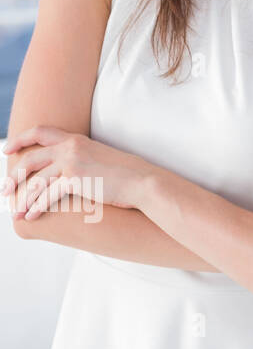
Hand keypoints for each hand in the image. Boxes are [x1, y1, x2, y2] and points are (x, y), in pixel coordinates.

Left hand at [2, 125, 146, 219]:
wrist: (142, 181)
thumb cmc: (126, 174)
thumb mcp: (101, 158)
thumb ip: (82, 158)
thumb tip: (68, 172)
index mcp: (76, 140)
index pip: (41, 132)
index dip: (20, 139)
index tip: (7, 150)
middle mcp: (71, 147)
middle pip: (30, 159)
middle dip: (14, 177)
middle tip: (5, 191)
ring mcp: (71, 162)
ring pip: (36, 181)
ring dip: (24, 199)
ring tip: (18, 213)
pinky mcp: (74, 179)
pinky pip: (47, 195)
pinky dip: (37, 207)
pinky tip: (32, 216)